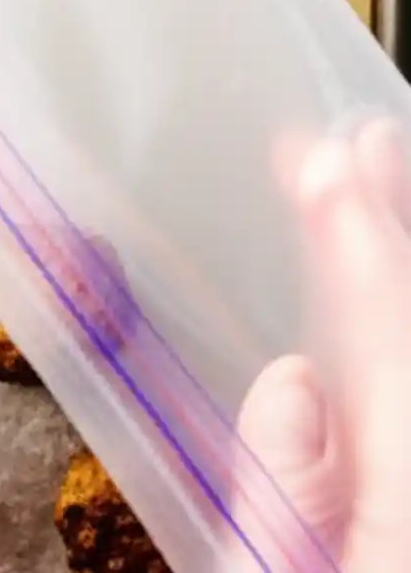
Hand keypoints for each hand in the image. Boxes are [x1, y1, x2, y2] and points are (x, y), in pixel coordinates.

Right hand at [235, 119, 410, 569]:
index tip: (324, 168)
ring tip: (373, 187)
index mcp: (404, 534)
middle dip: (397, 243)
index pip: (397, 372)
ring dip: (401, 277)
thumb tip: (297, 383)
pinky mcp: (395, 500)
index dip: (365, 260)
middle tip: (356, 144)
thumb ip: (279, 506)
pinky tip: (373, 307)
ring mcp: (403, 497)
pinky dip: (392, 340)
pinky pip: (399, 407)